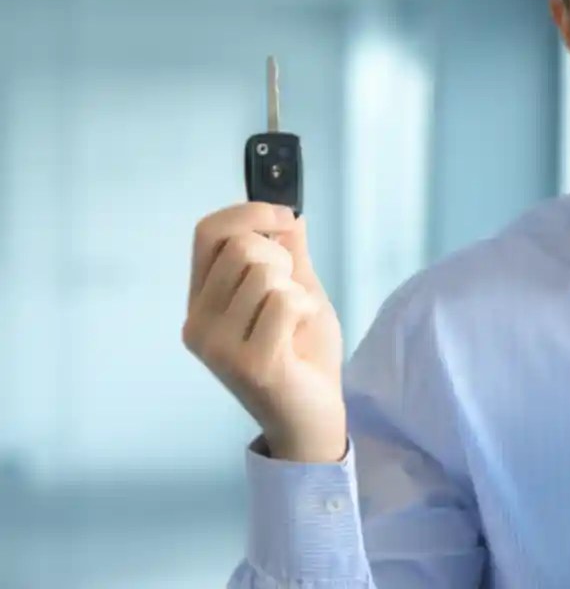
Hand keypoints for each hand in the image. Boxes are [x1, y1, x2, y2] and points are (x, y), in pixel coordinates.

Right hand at [182, 202, 346, 462]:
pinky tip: (301, 339)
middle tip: (293, 298)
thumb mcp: (297, 292)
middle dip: (283, 260)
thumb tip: (288, 209)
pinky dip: (307, 310)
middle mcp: (197, 323)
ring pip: (266, 271)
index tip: (287, 216)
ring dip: (297, 290)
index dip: (250, 212)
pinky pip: (286, 301)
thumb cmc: (303, 355)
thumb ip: (289, 253)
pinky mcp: (249, 363)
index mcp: (201, 302)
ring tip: (295, 324)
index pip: (208, 233)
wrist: (313, 418)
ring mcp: (218, 346)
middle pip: (242, 246)